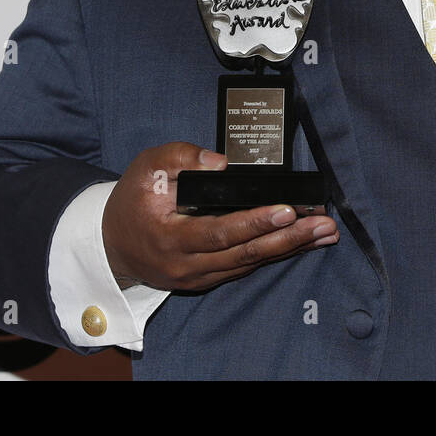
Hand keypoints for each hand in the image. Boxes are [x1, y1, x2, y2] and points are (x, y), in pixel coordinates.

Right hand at [101, 141, 337, 291]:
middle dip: (288, 239)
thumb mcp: (147, 167)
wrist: (111, 243)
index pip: (218, 232)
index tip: (288, 210)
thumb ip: (182, 157)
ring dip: (290, 249)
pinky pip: (245, 267)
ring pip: (250, 264)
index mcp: (170, 238)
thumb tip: (222, 163)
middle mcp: (187, 265)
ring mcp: (198, 277)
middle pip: (244, 254)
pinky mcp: (207, 278)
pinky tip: (302, 243)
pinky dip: (275, 254)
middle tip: (323, 226)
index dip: (254, 222)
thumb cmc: (133, 200)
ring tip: (324, 234)